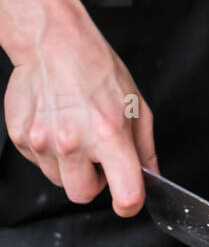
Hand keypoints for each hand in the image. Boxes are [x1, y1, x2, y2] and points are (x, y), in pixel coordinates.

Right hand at [3, 0, 156, 214]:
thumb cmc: (97, 69)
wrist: (55, 43)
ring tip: (75, 130)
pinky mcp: (21, 138)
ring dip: (70, 165)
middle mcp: (73, 142)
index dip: (129, 203)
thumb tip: (151, 178)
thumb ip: (145, 148)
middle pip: (83, 195)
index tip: (127, 200)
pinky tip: (57, 123)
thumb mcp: (136, 106)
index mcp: (109, 134)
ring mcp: (43, 142)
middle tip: (98, 155)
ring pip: (59, 180)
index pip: (125, 193)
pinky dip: (50, 151)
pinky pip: (40, 163)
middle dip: (93, 182)